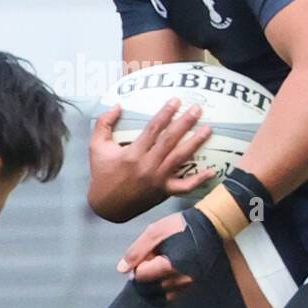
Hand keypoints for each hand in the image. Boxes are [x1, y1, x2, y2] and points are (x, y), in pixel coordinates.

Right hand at [88, 100, 215, 221]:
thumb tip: (118, 105)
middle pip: (170, 140)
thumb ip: (103, 124)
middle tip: (197, 109)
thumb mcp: (96, 147)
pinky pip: (184, 186)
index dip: (165, 113)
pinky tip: (211, 170)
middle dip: (185, 123)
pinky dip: (198, 180)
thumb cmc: (102, 174)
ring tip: (207, 129)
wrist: (107, 206)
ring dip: (195, 143)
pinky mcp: (164, 191)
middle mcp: (147, 165)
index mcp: (132, 153)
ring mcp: (158, 179)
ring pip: (180, 158)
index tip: (176, 101)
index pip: (153, 129)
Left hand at [118, 209, 223, 300]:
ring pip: (160, 297)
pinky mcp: (193, 286)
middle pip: (149, 290)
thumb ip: (136, 251)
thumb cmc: (180, 226)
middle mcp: (181, 280)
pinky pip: (172, 297)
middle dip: (143, 277)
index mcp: (170, 266)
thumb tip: (122, 270)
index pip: (141, 276)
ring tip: (155, 268)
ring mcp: (189, 285)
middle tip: (149, 260)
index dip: (138, 265)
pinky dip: (162, 291)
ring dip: (152, 286)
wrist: (211, 227)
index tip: (146, 253)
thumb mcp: (154, 232)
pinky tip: (162, 276)